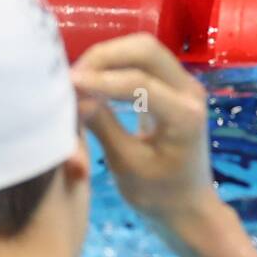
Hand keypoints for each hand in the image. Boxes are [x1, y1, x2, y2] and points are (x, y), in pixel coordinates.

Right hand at [71, 33, 212, 222]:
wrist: (188, 205)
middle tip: (70, 76)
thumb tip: (73, 95)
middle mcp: (190, 90)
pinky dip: (118, 64)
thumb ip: (102, 126)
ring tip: (77, 77)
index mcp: (185, 114)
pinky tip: (94, 79)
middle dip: (104, 57)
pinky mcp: (175, 86)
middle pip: (146, 50)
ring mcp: (185, 84)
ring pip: (145, 50)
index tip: (66, 84)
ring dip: (110, 57)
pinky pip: (146, 62)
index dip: (100, 80)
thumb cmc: (158, 194)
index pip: (139, 82)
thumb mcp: (126, 164)